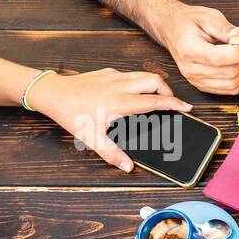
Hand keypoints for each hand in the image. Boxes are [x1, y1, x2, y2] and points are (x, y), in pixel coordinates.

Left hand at [31, 69, 192, 172]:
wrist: (52, 93)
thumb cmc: (71, 115)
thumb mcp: (91, 138)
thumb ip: (112, 154)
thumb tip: (128, 167)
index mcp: (120, 103)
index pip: (155, 101)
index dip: (174, 104)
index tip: (186, 108)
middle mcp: (120, 86)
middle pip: (155, 80)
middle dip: (167, 91)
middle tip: (169, 103)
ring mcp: (114, 76)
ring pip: (144, 74)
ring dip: (155, 85)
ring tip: (156, 98)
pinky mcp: (107, 71)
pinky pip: (130, 74)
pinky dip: (139, 82)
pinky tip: (133, 93)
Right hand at [152, 2, 238, 94]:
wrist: (172, 30)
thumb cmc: (188, 23)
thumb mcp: (207, 17)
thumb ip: (225, 28)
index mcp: (188, 49)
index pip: (216, 58)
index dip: (236, 53)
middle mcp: (189, 68)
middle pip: (228, 73)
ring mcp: (195, 79)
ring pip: (231, 84)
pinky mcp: (202, 86)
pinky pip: (229, 90)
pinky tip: (237, 65)